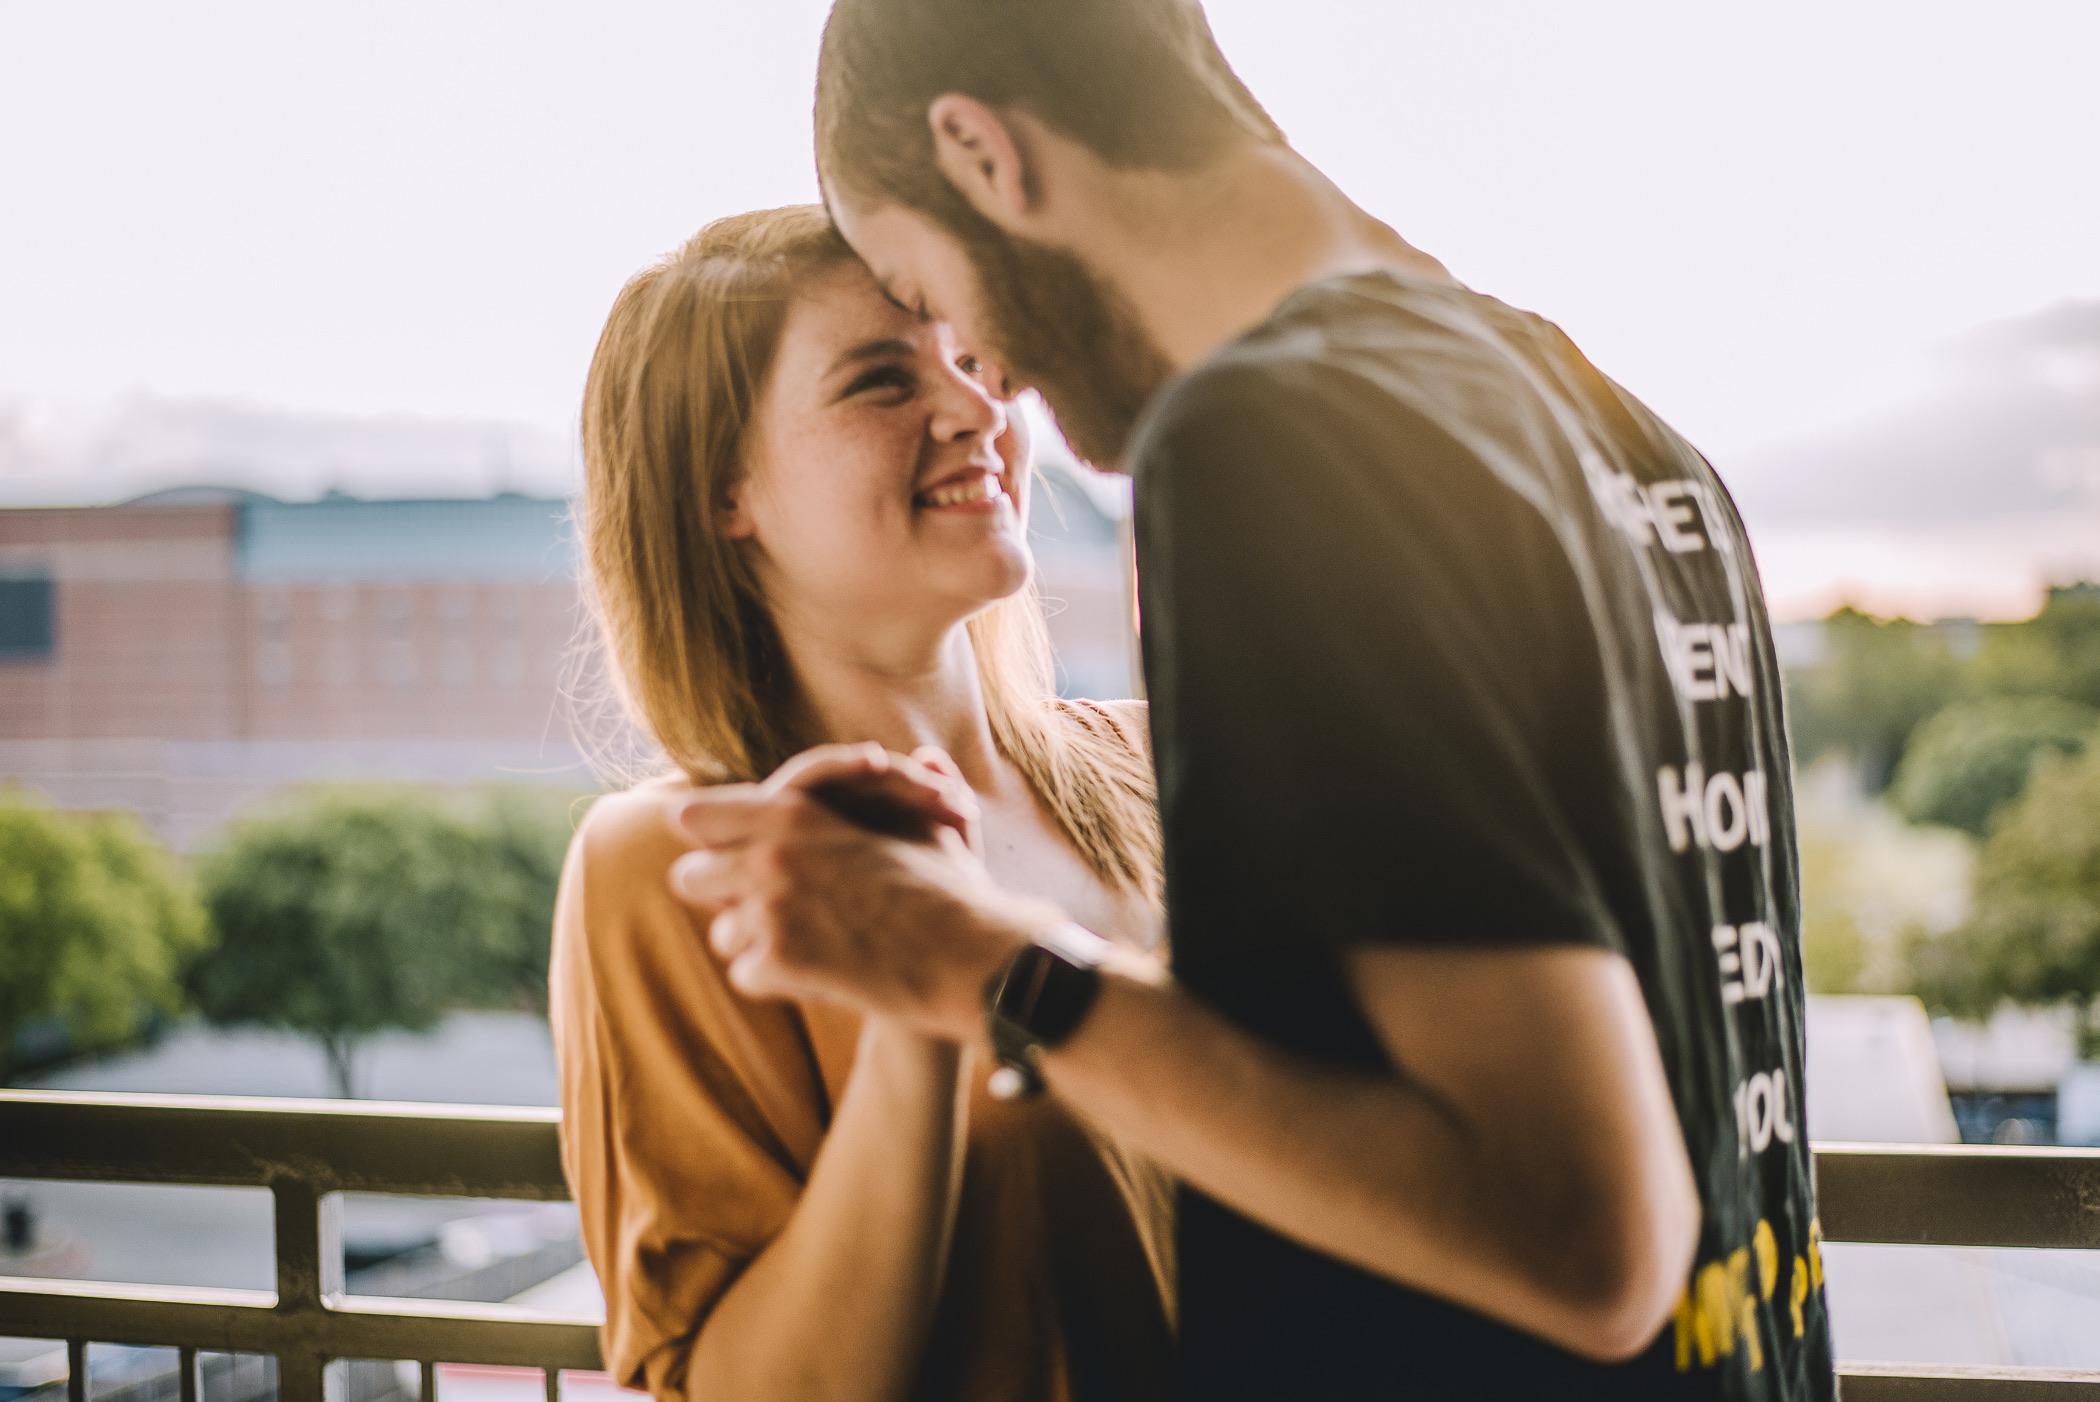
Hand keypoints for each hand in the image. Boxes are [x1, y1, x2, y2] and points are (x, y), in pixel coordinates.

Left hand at [667, 743, 1047, 1039]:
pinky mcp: (779, 961)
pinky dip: (779, 982)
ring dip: (756, 944)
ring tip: (806, 946)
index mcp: (792, 814)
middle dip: (720, 896)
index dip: (708, 837)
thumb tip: (927, 759)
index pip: (694, 815)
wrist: (967, 955)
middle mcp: (768, 857)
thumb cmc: (952, 887)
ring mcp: (769, 910)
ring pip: (722, 935)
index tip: (719, 852)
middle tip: (757, 909)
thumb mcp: (928, 822)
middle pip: (688, 878)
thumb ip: (900, 790)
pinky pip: (747, 976)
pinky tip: (821, 975)